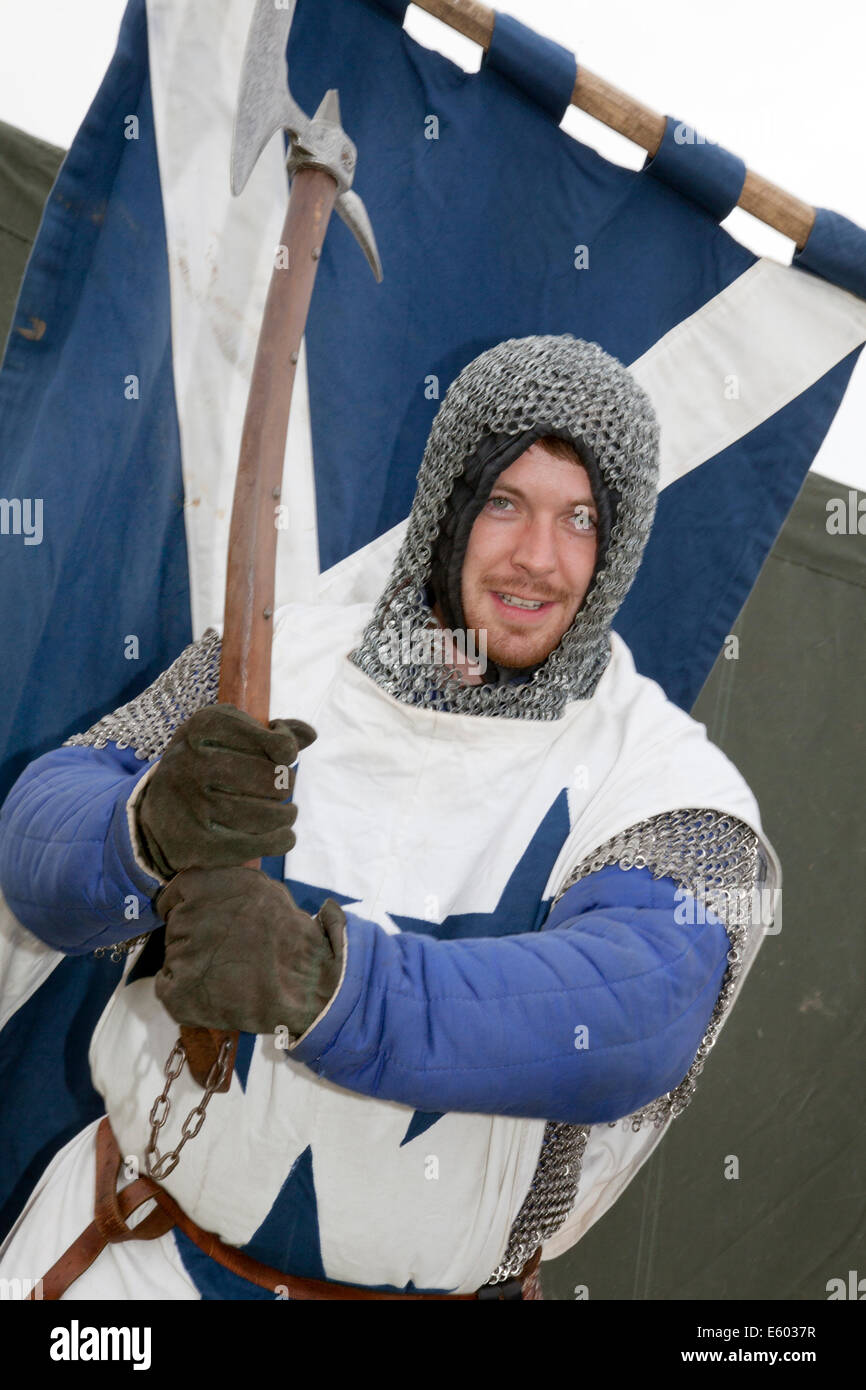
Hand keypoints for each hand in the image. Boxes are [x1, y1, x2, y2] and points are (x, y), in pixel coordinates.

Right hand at [135, 704, 315, 875]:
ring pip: (269, 814)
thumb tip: (309, 734)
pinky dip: (281, 841)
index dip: (288, 751)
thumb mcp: (227, 734)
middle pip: (275, 779)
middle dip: (286, 785)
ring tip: (285, 813)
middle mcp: (194, 762)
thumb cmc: (205, 764)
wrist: (157, 809)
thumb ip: (272, 732)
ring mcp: (193, 804)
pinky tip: (284, 835)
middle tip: (281, 789)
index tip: (283, 755)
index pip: (277, 744)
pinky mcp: (197, 842)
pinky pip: (257, 845)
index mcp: (204, 727)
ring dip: (286, 815)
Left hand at [154, 866, 344, 1037]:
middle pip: (176, 925)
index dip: (191, 909)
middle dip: (196, 938)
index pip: (176, 893)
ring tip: (227, 974)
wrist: (303, 987)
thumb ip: (235, 883)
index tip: (208, 924)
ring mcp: (179, 953)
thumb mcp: (268, 890)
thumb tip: (224, 881)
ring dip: (193, 965)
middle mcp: (187, 914)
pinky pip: (167, 986)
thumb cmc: (292, 938)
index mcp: (207, 884)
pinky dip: (184, 993)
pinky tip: (213, 993)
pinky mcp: (176, 989)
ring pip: (173, 956)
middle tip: (227, 953)